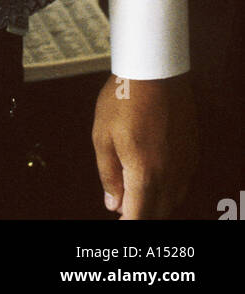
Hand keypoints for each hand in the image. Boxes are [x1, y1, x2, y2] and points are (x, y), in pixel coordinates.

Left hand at [92, 72, 198, 218]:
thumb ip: (108, 175)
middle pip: (158, 213)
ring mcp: (184, 164)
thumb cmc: (124, 99)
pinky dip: (167, 187)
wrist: (154, 70)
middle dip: (140, 215)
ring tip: (134, 189)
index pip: (139, 218)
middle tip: (123, 205)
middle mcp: (170, 175)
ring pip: (172, 200)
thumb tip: (113, 203)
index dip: (127, 224)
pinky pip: (182, 182)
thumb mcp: (102, 137)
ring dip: (154, 202)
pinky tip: (153, 174)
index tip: (118, 220)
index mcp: (145, 174)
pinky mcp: (191, 152)